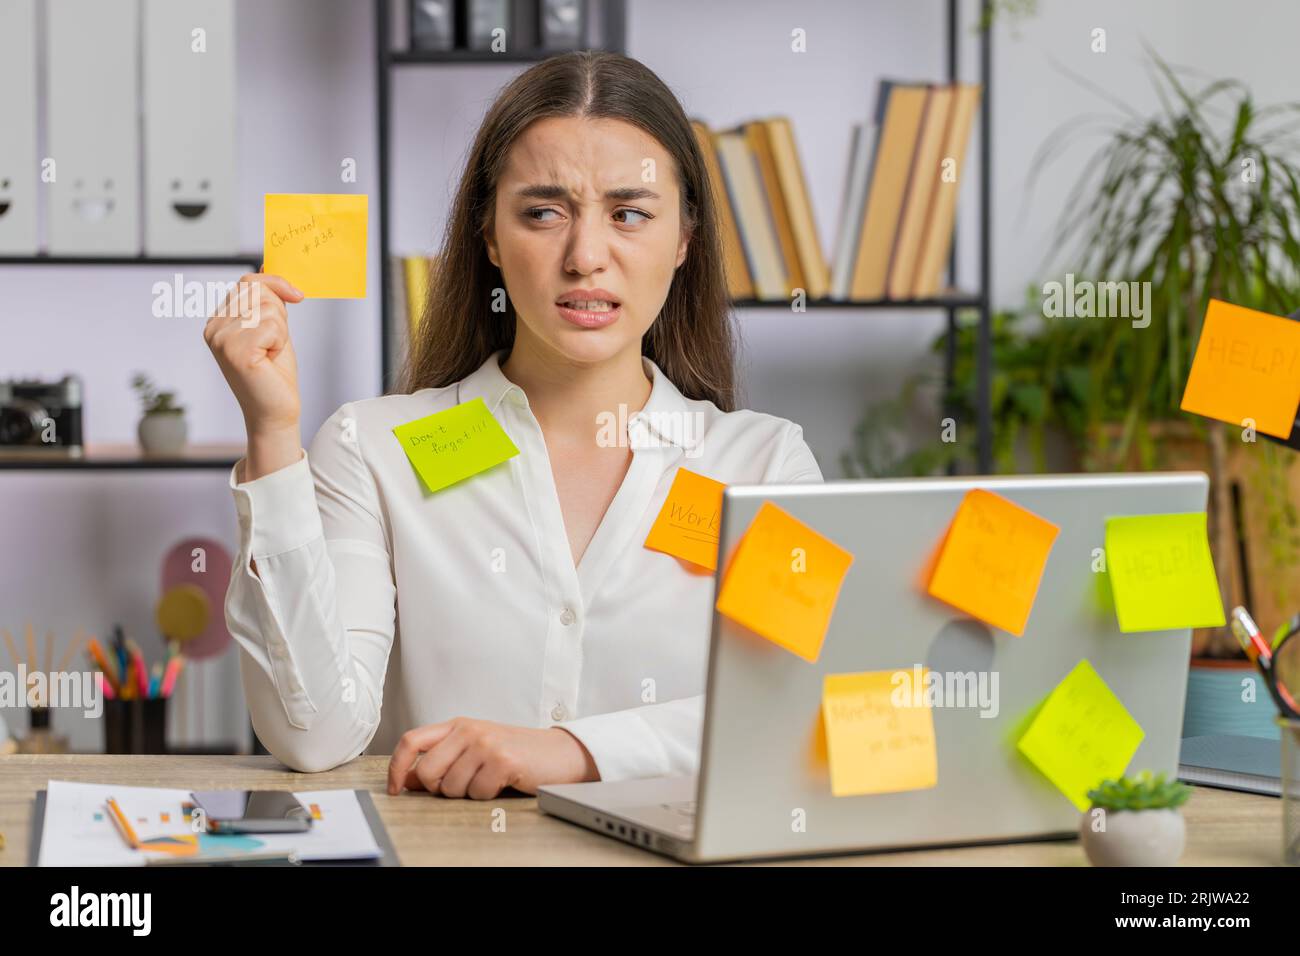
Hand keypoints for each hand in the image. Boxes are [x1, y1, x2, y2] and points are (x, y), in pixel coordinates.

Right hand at [203, 271, 304, 436]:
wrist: (275, 412)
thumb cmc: (274, 372)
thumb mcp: (272, 327)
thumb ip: (267, 299)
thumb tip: (268, 263)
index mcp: (218, 320)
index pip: (246, 281)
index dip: (275, 284)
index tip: (297, 297)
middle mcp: (213, 326)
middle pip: (258, 290)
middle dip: (278, 312)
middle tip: (274, 342)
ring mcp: (221, 338)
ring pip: (267, 308)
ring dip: (280, 331)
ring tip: (270, 354)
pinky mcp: (236, 350)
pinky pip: (272, 326)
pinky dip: (280, 342)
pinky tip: (269, 360)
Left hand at [386, 718, 599, 798]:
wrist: (558, 753)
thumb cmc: (516, 753)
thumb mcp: (474, 750)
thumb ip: (442, 760)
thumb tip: (407, 780)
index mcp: (457, 726)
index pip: (411, 741)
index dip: (396, 767)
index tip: (396, 789)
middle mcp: (468, 730)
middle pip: (426, 772)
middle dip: (439, 789)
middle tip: (463, 785)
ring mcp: (485, 744)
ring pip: (451, 788)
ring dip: (468, 793)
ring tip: (488, 780)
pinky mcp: (502, 760)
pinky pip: (477, 793)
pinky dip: (488, 796)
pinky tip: (503, 782)